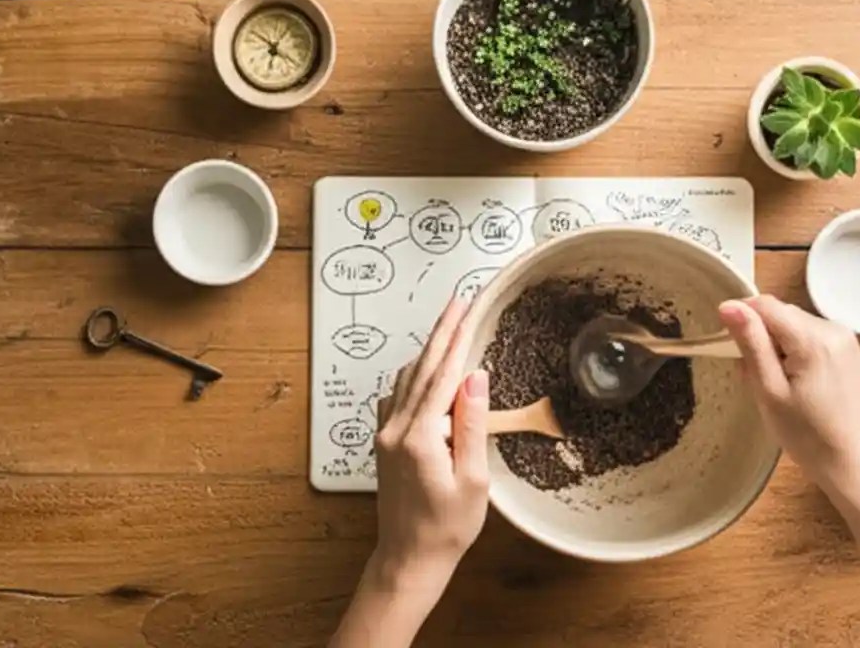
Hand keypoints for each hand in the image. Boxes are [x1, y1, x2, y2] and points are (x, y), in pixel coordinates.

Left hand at [331, 299, 489, 647]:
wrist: (409, 559)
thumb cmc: (446, 529)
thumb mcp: (472, 480)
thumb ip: (471, 425)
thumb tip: (475, 377)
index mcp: (420, 437)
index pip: (443, 375)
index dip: (457, 338)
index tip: (467, 308)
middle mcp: (396, 429)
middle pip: (422, 368)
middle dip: (441, 332)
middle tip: (458, 301)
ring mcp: (386, 434)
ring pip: (408, 379)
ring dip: (429, 351)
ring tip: (449, 327)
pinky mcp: (384, 442)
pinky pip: (399, 396)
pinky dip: (417, 375)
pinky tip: (428, 371)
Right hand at [718, 295, 859, 489]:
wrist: (851, 461)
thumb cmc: (807, 435)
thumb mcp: (769, 391)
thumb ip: (750, 343)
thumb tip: (729, 306)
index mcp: (814, 338)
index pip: (765, 305)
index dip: (742, 320)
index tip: (734, 351)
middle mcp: (834, 328)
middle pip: (780, 313)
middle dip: (761, 338)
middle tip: (759, 379)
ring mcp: (844, 336)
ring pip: (793, 324)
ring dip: (777, 346)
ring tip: (779, 385)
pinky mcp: (847, 347)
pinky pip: (809, 335)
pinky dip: (794, 351)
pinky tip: (796, 382)